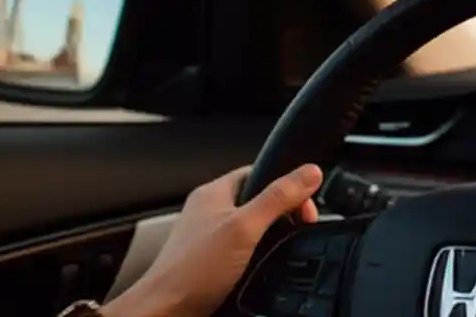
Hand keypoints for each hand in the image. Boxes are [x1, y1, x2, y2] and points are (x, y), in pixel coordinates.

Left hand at [103, 164, 323, 316]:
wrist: (165, 312)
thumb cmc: (192, 271)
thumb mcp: (244, 227)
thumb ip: (278, 198)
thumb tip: (310, 172)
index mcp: (214, 192)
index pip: (260, 172)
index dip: (287, 184)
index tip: (304, 206)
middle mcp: (211, 212)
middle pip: (260, 200)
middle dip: (283, 214)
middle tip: (297, 230)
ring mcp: (210, 238)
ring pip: (254, 228)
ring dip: (272, 238)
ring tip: (281, 249)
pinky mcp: (213, 262)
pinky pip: (246, 251)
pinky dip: (260, 257)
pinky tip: (265, 267)